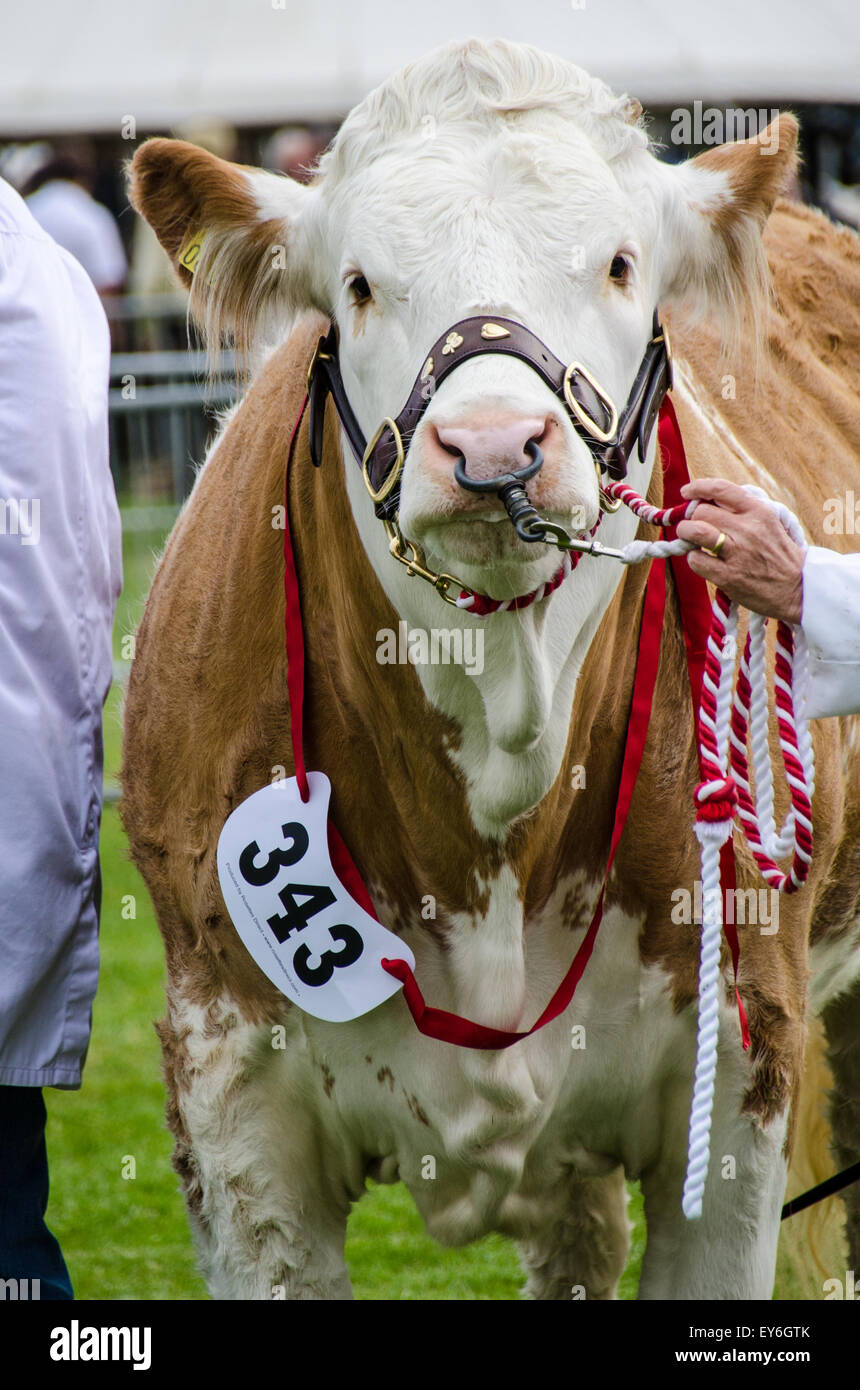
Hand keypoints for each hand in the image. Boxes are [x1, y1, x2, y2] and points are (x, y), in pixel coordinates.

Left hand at [676, 478, 804, 624]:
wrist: (798, 587)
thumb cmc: (778, 553)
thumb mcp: (769, 522)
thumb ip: (742, 510)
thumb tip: (706, 499)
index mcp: (758, 511)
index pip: (721, 489)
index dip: (697, 487)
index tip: (687, 492)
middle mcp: (748, 529)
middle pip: (701, 511)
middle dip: (690, 517)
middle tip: (692, 524)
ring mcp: (737, 553)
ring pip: (694, 531)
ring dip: (685, 534)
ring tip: (689, 539)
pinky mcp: (728, 576)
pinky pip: (696, 559)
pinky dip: (693, 558)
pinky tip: (703, 560)